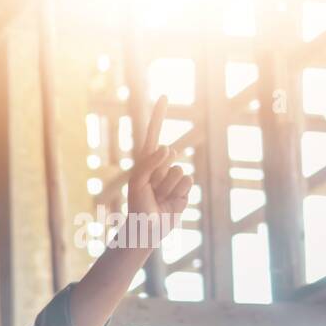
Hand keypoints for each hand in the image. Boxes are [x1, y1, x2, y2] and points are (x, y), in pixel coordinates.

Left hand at [124, 95, 193, 249]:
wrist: (148, 229)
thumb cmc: (138, 206)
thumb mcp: (138, 183)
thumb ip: (149, 163)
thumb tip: (168, 146)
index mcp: (147, 162)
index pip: (153, 134)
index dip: (158, 116)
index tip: (164, 95)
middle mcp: (162, 166)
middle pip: (170, 157)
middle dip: (160, 175)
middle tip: (152, 191)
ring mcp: (174, 177)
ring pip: (180, 171)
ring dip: (170, 187)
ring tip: (160, 198)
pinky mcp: (184, 189)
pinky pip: (188, 183)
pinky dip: (179, 194)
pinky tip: (171, 203)